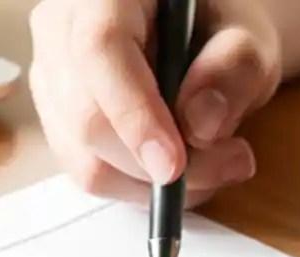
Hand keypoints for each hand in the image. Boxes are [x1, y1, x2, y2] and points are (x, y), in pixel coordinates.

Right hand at [28, 0, 281, 206]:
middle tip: (230, 162)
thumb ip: (234, 69)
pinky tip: (178, 168)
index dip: (134, 115)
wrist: (197, 35)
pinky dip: (140, 187)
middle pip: (88, 118)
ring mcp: (51, 78)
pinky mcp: (58, 121)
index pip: (100, 51)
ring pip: (86, 160)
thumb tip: (199, 125)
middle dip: (156, 164)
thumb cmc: (216, 26)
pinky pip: (90, 174)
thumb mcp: (248, 35)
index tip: (173, 166)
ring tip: (214, 164)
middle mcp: (62, 29)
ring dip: (153, 183)